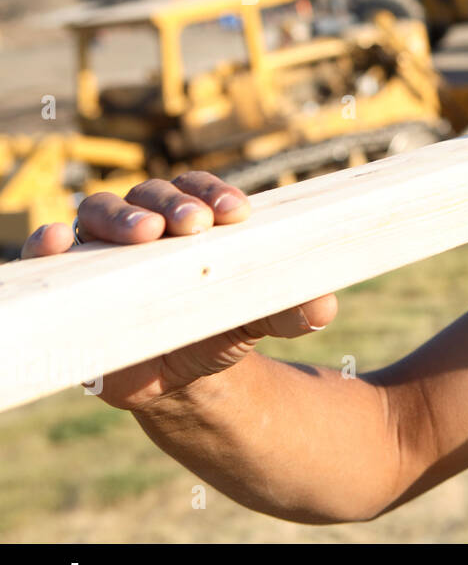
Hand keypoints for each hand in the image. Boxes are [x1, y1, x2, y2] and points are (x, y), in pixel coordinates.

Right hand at [21, 171, 337, 410]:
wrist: (181, 375)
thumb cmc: (222, 326)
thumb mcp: (258, 317)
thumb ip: (290, 308)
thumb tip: (325, 305)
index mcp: (192, 218)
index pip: (198, 189)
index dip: (214, 192)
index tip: (237, 213)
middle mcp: (145, 224)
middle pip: (149, 195)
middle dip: (172, 205)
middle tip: (194, 224)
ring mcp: (103, 250)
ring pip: (101, 213)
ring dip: (120, 217)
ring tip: (144, 235)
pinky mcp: (70, 280)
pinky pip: (48, 254)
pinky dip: (46, 243)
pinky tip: (54, 243)